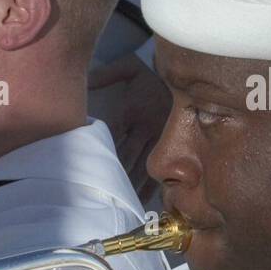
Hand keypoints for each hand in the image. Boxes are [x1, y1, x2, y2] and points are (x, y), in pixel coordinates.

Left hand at [88, 53, 171, 204]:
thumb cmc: (151, 74)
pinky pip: (160, 167)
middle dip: (113, 173)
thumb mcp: (129, 67)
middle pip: (126, 155)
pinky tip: (142, 199)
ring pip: (142, 166)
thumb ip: (106, 74)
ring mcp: (159, 138)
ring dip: (130, 183)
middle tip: (99, 193)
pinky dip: (151, 185)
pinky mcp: (170, 145)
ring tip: (118, 202)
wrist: (185, 76)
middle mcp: (145, 128)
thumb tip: (85, 80)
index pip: (112, 134)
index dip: (101, 150)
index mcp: (131, 111)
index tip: (87, 166)